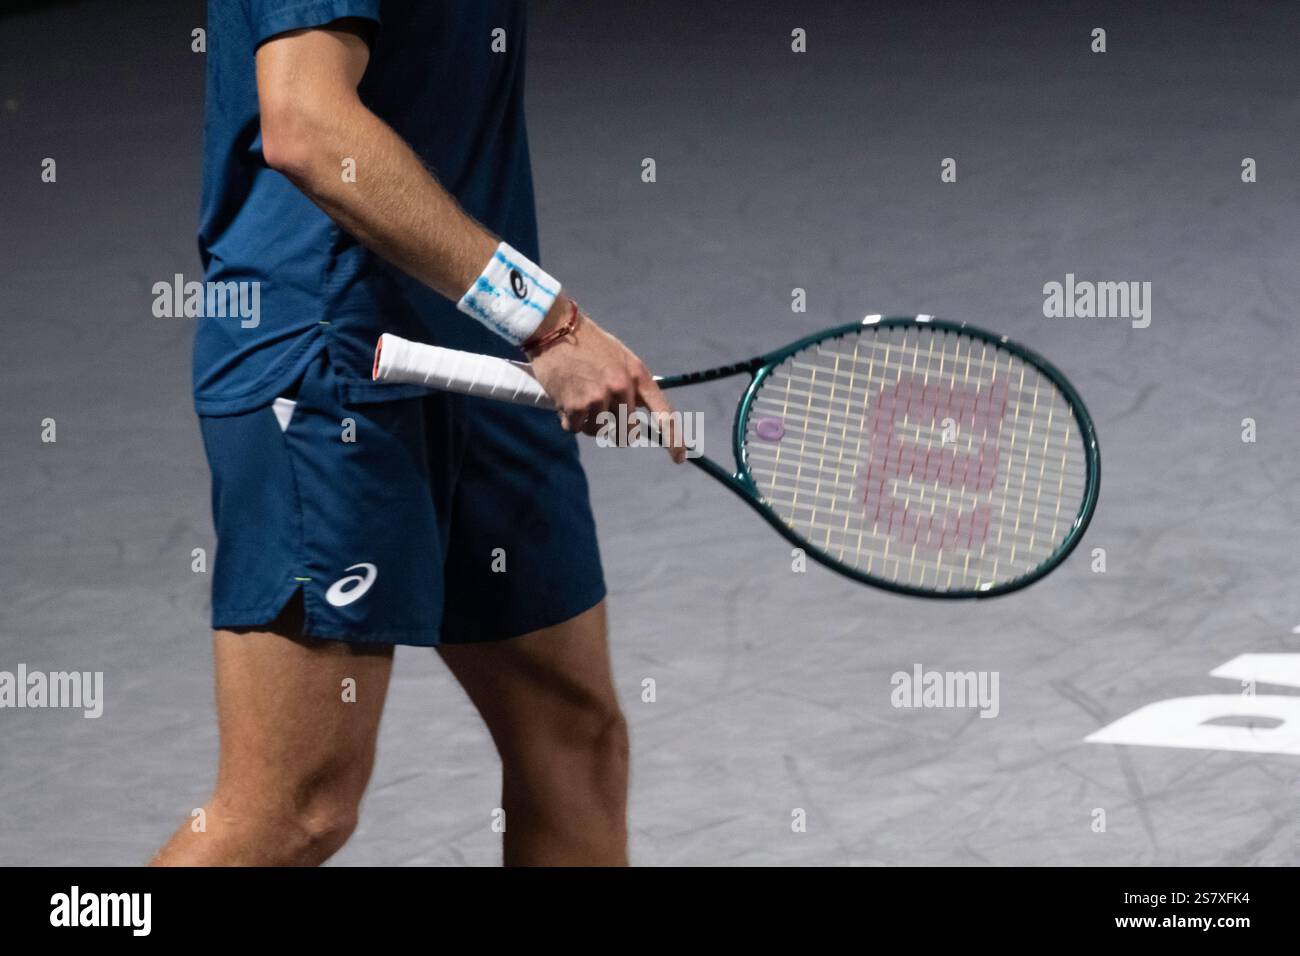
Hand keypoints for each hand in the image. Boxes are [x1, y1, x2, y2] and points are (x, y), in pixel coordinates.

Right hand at [528, 299, 685, 462]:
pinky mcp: (576, 405)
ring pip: (597, 431)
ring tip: (579, 394)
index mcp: (638, 375)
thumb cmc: (589, 345)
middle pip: (627, 432)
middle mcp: (622, 387)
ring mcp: (599, 397)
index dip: (674, 439)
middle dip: (616, 431)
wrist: (556, 329)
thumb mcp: (620, 359)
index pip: (663, 413)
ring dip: (587, 421)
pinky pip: (575, 428)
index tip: (679, 458)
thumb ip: (632, 386)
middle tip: (602, 417)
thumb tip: (635, 418)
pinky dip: (569, 419)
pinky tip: (565, 396)